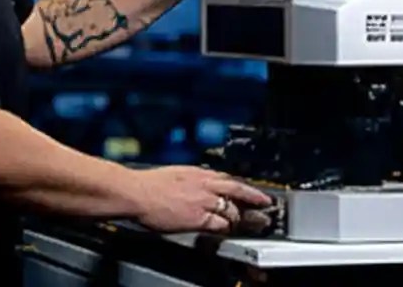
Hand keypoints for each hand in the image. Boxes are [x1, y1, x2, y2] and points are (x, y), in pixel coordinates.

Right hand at [131, 165, 272, 233]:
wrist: (137, 192)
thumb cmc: (148, 184)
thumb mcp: (175, 173)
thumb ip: (190, 178)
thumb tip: (195, 182)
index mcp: (198, 172)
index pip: (227, 177)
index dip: (242, 184)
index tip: (250, 189)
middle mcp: (204, 184)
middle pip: (237, 189)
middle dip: (253, 197)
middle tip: (265, 203)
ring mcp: (203, 201)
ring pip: (231, 208)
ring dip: (241, 216)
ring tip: (250, 222)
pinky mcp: (198, 218)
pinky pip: (220, 224)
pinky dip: (226, 227)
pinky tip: (230, 230)